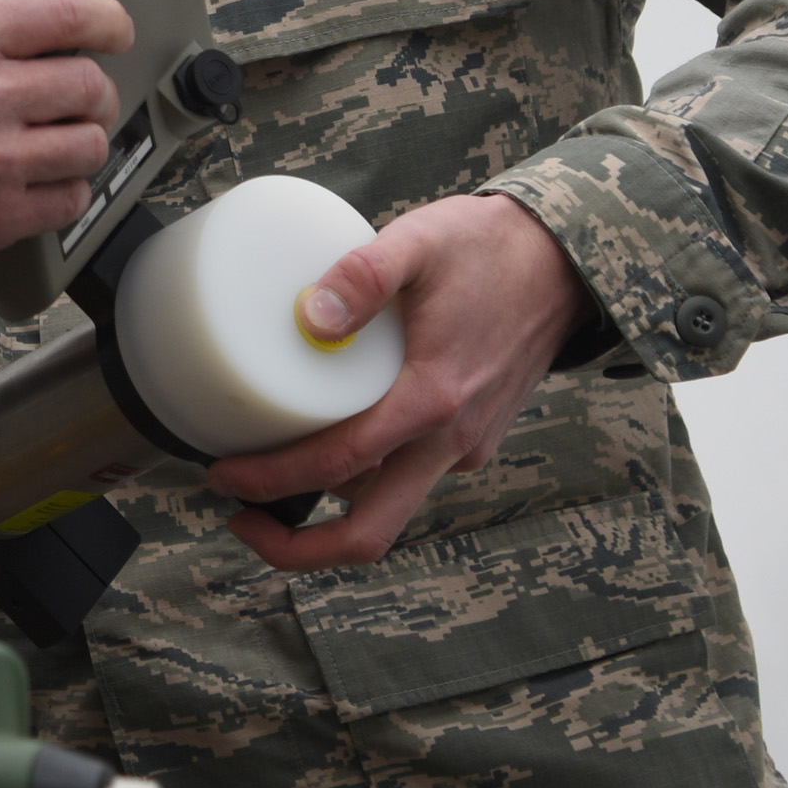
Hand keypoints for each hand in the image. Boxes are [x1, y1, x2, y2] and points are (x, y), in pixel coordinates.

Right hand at [0, 0, 127, 349]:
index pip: (66, 12)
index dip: (108, 21)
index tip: (115, 32)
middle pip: (88, 84)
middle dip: (90, 95)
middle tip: (74, 104)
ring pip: (86, 145)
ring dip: (77, 148)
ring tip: (52, 150)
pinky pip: (68, 201)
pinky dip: (59, 197)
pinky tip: (32, 191)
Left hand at [206, 192, 594, 570]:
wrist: (563, 263)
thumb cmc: (489, 249)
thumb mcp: (420, 241)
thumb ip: (363, 274)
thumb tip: (311, 317)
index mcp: (433, 399)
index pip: (340, 465)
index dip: (274, 481)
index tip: (224, 476)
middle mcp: (451, 440)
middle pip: (370, 531)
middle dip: (299, 547)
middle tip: (239, 518)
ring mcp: (465, 446)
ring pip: (389, 506)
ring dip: (329, 508)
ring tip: (269, 472)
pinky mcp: (471, 439)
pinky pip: (409, 476)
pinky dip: (363, 477)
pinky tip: (326, 436)